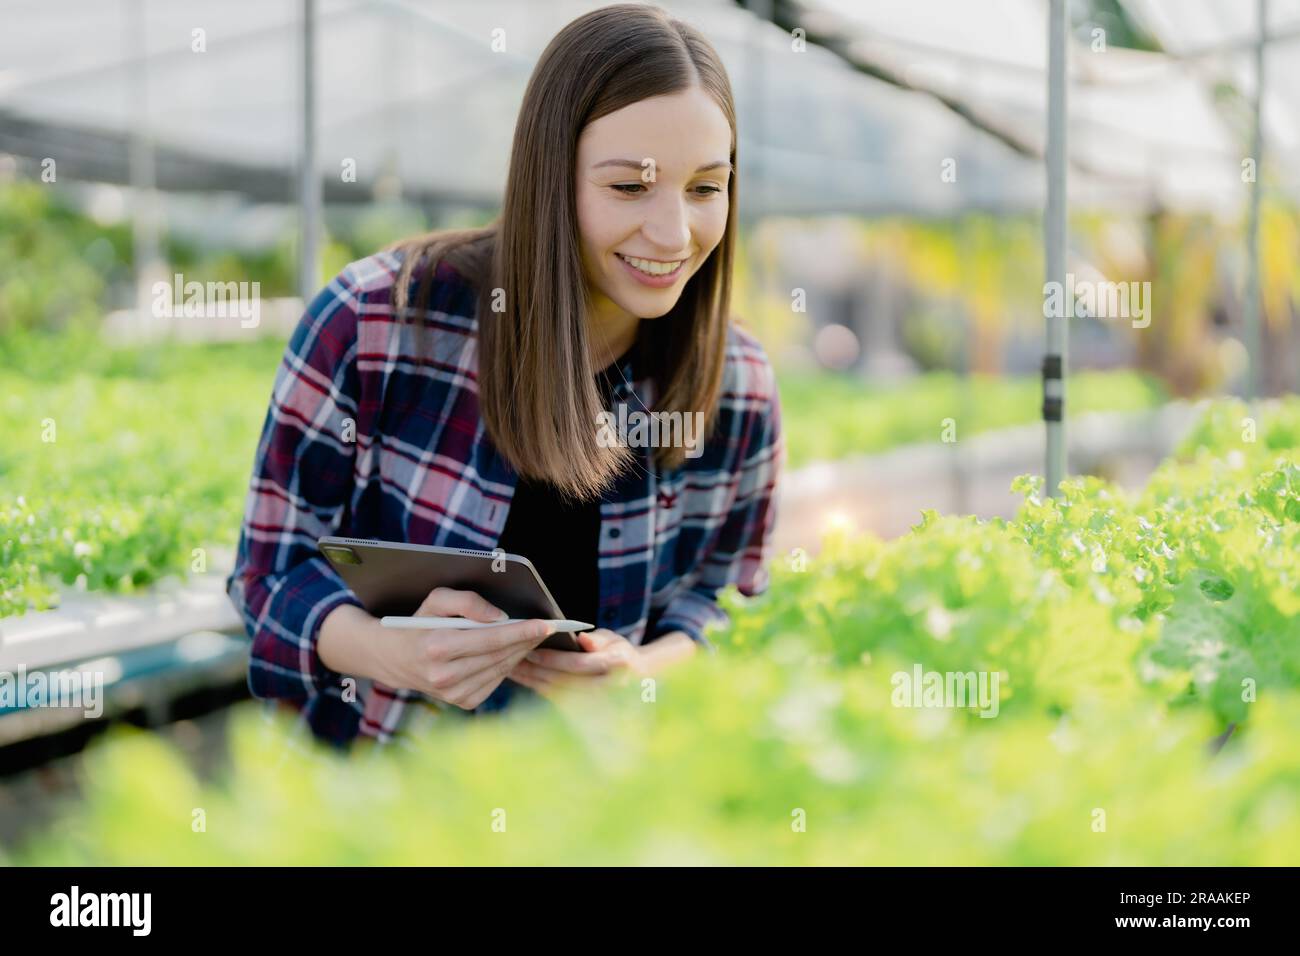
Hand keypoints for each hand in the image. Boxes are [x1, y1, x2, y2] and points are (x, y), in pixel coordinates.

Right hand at [373, 587, 554, 709]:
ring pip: (501, 669)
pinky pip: (495, 681)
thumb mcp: (435, 601)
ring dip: (521, 652)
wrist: (394, 658)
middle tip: (546, 627)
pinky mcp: (461, 702)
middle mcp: (444, 676)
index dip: (522, 631)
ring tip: (533, 636)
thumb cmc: (419, 624)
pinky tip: (512, 652)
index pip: (490, 639)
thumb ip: (467, 602)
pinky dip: (507, 666)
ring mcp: (453, 694)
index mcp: (437, 647)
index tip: (546, 624)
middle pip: (500, 655)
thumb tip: (499, 617)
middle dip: (527, 640)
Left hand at [508, 628, 644, 696]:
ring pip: (555, 693)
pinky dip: (537, 688)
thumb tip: (584, 640)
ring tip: (509, 668)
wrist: (635, 684)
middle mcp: (607, 689)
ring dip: (531, 681)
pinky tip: (521, 678)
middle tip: (511, 658)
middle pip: (562, 681)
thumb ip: (599, 640)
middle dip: (535, 671)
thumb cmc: (620, 655)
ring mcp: (596, 705)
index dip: (553, 659)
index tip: (531, 650)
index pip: (578, 664)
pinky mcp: (583, 714)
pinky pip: (555, 699)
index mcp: (617, 666)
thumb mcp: (615, 641)